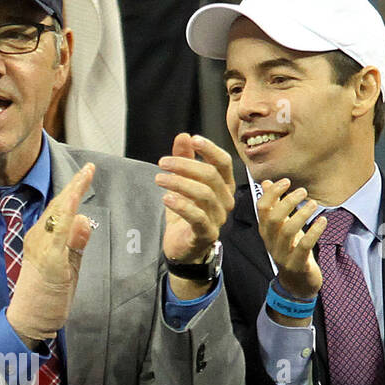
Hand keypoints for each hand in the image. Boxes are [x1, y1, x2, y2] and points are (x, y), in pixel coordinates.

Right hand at [5, 163, 94, 346]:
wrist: (29, 319)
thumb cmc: (46, 296)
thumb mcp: (67, 266)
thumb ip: (75, 244)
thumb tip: (83, 219)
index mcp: (43, 238)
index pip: (60, 209)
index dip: (73, 190)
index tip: (87, 173)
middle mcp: (38, 239)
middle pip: (58, 207)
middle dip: (74, 186)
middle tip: (90, 168)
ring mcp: (42, 249)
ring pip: (57, 216)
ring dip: (71, 196)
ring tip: (85, 177)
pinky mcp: (48, 262)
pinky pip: (58, 237)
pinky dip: (66, 219)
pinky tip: (75, 207)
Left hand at [157, 134, 236, 293]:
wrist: (183, 249)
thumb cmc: (186, 214)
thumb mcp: (182, 184)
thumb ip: (185, 159)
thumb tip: (183, 136)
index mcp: (224, 186)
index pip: (223, 163)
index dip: (210, 149)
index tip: (193, 140)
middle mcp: (225, 201)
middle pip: (210, 176)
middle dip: (185, 165)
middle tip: (162, 162)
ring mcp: (218, 218)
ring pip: (203, 194)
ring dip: (178, 183)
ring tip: (159, 178)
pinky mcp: (206, 234)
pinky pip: (197, 216)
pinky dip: (181, 205)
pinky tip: (166, 198)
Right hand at [256, 178, 325, 318]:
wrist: (296, 283)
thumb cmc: (290, 251)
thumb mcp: (281, 228)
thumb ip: (275, 205)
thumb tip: (267, 183)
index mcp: (266, 231)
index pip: (261, 209)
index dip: (272, 193)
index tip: (286, 181)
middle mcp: (271, 242)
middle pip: (273, 218)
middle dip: (287, 201)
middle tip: (302, 191)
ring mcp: (283, 254)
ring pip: (287, 231)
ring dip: (301, 214)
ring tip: (313, 204)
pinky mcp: (297, 264)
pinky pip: (304, 246)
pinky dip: (314, 231)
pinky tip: (323, 221)